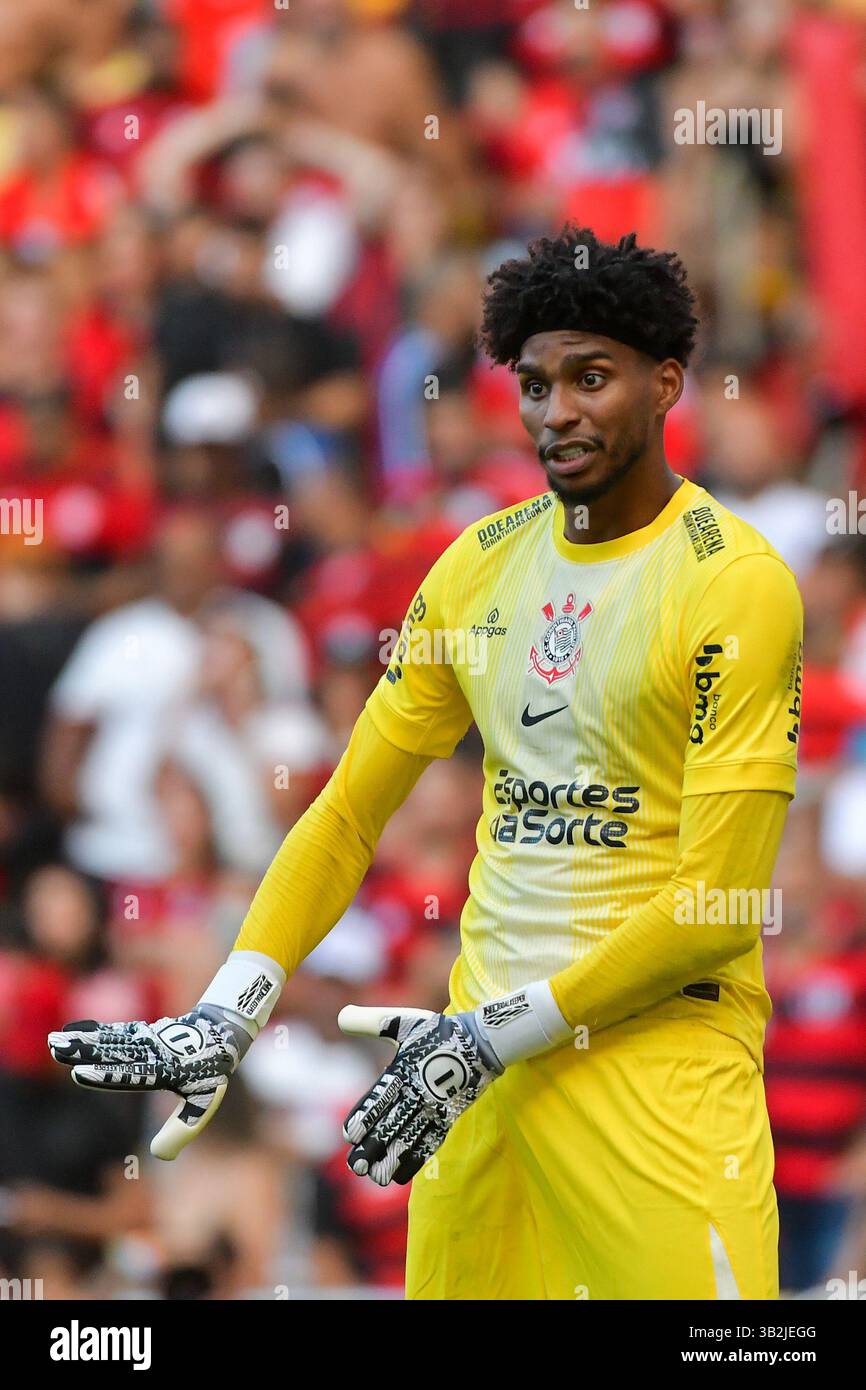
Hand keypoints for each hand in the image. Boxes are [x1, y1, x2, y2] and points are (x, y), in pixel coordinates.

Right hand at [47, 1009, 246, 1160]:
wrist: (219, 1033)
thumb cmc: (210, 1075)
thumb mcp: (203, 1103)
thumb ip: (182, 1129)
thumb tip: (160, 1155)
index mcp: (167, 1071)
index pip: (132, 1076)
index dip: (106, 1076)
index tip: (79, 1074)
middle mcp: (153, 1052)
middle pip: (115, 1053)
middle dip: (84, 1052)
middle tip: (55, 1050)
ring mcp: (147, 1039)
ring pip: (111, 1040)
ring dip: (83, 1040)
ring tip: (55, 1041)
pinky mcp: (142, 1032)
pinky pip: (116, 1031)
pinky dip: (95, 1029)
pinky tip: (73, 1031)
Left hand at [337, 1005, 503, 1186]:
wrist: (481, 1041)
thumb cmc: (438, 1032)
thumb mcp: (403, 1022)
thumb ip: (371, 1022)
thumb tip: (341, 1017)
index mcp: (402, 1071)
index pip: (379, 1098)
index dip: (364, 1117)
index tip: (349, 1136)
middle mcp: (416, 1092)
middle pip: (391, 1124)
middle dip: (372, 1147)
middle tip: (354, 1167)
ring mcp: (434, 1107)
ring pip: (409, 1138)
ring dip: (391, 1159)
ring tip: (373, 1177)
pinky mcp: (448, 1117)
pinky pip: (429, 1142)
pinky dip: (414, 1160)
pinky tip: (399, 1175)